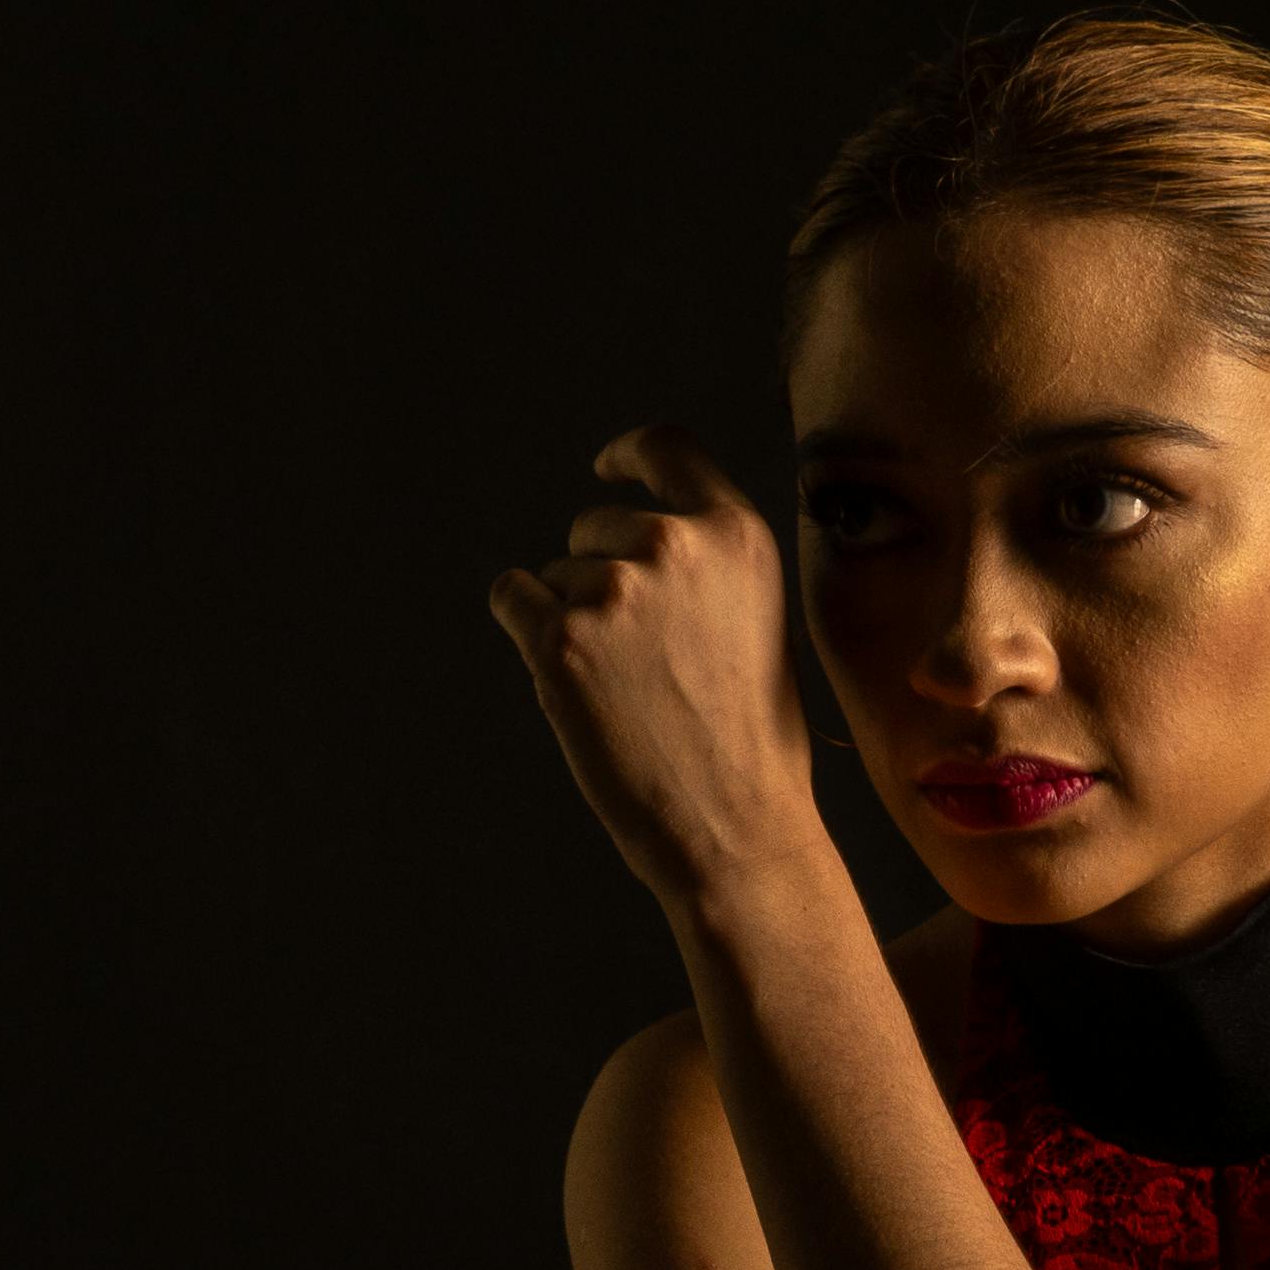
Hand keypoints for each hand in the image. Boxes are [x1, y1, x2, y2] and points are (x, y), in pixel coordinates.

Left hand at [488, 429, 825, 912]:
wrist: (733, 822)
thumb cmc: (749, 735)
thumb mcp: (758, 618)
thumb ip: (707, 565)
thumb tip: (637, 541)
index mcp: (736, 534)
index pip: (666, 448)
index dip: (628, 456)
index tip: (605, 470)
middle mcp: (673, 544)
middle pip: (593, 523)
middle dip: (597, 573)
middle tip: (640, 659)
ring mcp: (612, 589)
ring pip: (555, 574)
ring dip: (572, 620)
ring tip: (627, 690)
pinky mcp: (558, 639)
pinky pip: (511, 597)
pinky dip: (525, 628)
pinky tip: (567, 679)